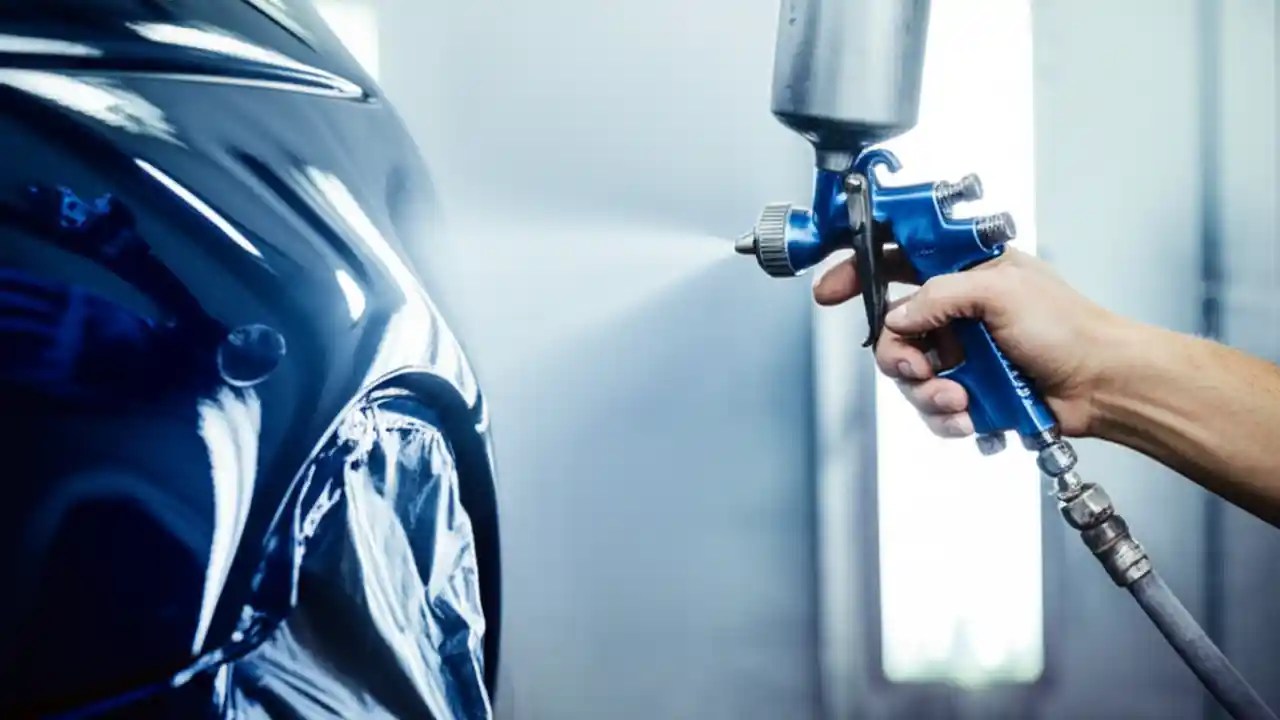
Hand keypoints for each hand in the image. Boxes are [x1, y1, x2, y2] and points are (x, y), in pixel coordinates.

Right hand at [813, 248, 1123, 438]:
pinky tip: (969, 415)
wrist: (1103, 386)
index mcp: (964, 272)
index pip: (895, 259)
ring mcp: (960, 353)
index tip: (830, 289)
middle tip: (918, 367)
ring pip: (906, 376)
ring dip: (927, 392)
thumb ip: (938, 297)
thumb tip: (896, 317)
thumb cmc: (1071, 329)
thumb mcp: (1001, 292)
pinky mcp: (967, 392)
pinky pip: (930, 407)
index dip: (858, 270)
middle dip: (898, 356)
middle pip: (890, 330)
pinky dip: (945, 416)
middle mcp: (956, 312)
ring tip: (959, 397)